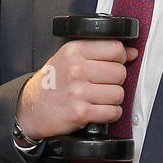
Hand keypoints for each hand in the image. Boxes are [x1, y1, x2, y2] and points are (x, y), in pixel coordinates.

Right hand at [15, 39, 137, 141]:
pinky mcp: (80, 112)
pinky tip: (99, 111)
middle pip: (120, 72)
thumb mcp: (68, 58)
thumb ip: (99, 51)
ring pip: (118, 94)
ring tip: (99, 99)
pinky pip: (112, 112)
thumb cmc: (51, 83)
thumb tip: (132, 52)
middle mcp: (76, 69)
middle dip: (115, 81)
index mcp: (74, 51)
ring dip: (113, 100)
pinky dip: (110, 114)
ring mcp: (78, 92)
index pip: (115, 48)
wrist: (30, 108)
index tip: (113, 64)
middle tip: (102, 85)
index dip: (119, 58)